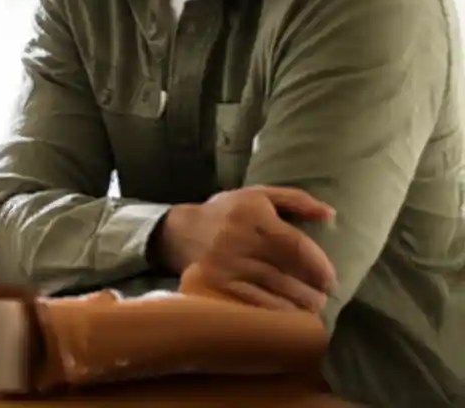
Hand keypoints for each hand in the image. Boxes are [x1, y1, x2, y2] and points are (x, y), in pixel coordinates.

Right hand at [155, 186, 336, 311]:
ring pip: (269, 288)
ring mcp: (225, 262)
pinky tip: (285, 317)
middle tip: (322, 300)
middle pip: (284, 270)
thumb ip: (295, 200)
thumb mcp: (258, 195)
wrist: (181, 229)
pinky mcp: (214, 281)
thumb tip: (331, 214)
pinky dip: (271, 311)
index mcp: (253, 214)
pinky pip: (248, 299)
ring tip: (310, 311)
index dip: (318, 265)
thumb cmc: (229, 212)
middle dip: (308, 290)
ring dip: (295, 303)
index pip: (294, 244)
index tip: (331, 280)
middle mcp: (238, 238)